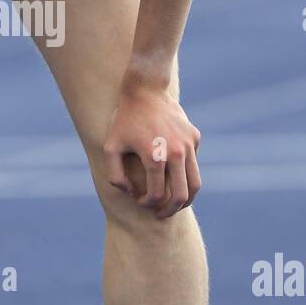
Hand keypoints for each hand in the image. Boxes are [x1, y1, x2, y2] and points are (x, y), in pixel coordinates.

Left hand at [102, 80, 201, 219]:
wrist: (145, 89)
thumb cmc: (124, 119)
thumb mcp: (110, 147)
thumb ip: (115, 175)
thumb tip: (131, 193)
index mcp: (154, 157)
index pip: (157, 195)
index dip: (148, 204)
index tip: (141, 202)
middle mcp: (176, 153)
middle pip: (181, 196)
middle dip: (170, 210)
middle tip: (161, 214)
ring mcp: (188, 145)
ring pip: (195, 183)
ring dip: (185, 199)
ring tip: (174, 204)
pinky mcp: (194, 137)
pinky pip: (194, 164)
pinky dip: (185, 174)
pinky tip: (172, 172)